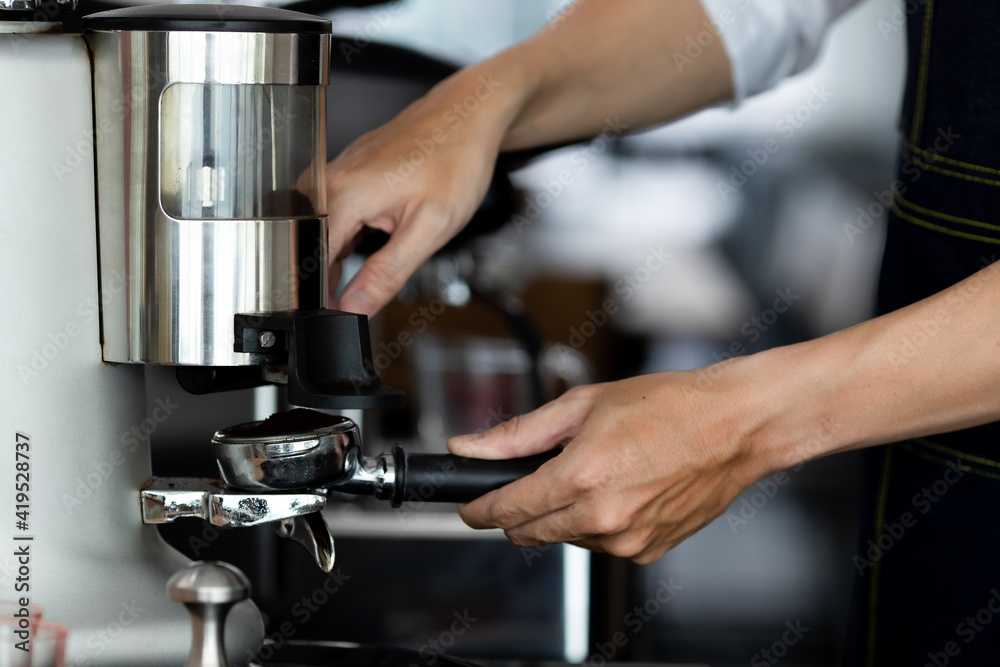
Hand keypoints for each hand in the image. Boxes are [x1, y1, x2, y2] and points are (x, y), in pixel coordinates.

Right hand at [325, 68, 514, 315]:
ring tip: (378, 259)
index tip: (337, 314)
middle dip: (330, 279)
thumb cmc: (456, 161)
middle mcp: (331, 180)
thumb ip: (387, 274)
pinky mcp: (348, 171)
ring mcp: (337, 172)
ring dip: (340, 256)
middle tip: (364, 293)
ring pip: (321, 231)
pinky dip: (349, 234)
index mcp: (344, 195)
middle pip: (310, 247)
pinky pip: (333, 213)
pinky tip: (376, 236)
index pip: (309, 262)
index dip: (320, 296)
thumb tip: (353, 308)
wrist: (469, 116)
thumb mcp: (429, 230)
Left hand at [447, 371, 771, 563]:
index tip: (468, 505)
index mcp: (582, 476)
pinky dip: (597, 522)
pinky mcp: (648, 552)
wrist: (734, 426)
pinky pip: (602, 543)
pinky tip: (621, 489)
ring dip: (562, 514)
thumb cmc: (669, 406)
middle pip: (529, 533)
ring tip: (595, 471)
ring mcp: (628, 540)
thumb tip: (470, 447)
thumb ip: (518, 433)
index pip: (507, 510)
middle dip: (516, 512)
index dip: (477, 509)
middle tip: (527, 481)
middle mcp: (604, 517)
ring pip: (566, 538)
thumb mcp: (583, 404)